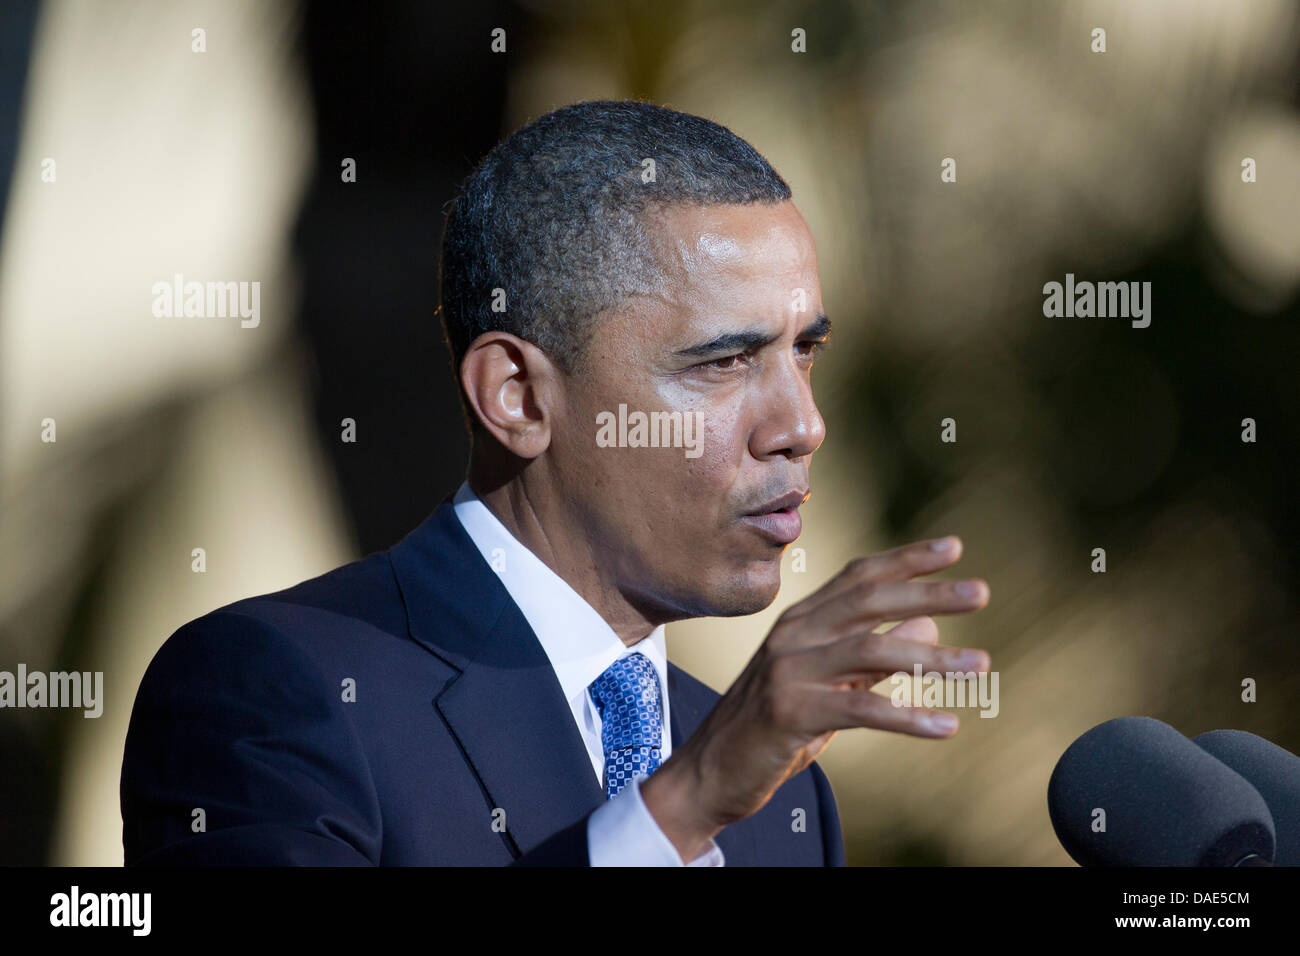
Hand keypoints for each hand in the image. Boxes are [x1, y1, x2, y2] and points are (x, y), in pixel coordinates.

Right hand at [640, 535, 989, 860]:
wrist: (709, 772)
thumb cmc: (772, 727)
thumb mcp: (827, 684)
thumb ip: (873, 654)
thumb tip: (928, 621)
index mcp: (801, 621)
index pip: (858, 576)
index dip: (906, 559)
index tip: (953, 548)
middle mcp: (793, 635)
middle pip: (868, 600)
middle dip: (928, 591)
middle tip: (981, 592)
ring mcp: (789, 671)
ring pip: (870, 650)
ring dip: (932, 657)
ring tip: (980, 666)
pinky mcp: (790, 712)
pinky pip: (861, 708)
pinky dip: (908, 717)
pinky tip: (945, 725)